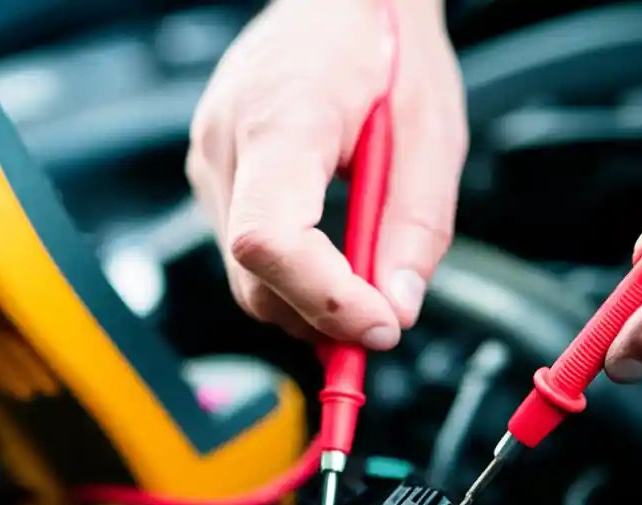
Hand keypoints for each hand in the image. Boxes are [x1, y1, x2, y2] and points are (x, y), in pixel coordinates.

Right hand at [186, 0, 466, 349]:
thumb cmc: (382, 42)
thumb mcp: (432, 130)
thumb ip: (417, 226)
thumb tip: (397, 307)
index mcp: (281, 119)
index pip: (269, 239)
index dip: (324, 299)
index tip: (379, 325)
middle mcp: (227, 142)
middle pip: (254, 274)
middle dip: (321, 316)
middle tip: (384, 323)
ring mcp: (209, 158)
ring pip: (246, 275)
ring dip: (307, 302)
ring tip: (366, 287)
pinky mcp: (213, 172)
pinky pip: (244, 251)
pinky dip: (291, 276)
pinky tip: (332, 267)